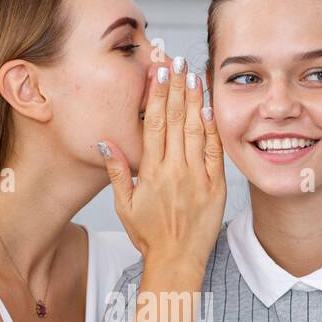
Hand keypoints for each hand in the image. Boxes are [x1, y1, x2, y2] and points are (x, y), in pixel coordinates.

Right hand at [98, 57, 225, 274]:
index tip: (158, 72)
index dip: (156, 95)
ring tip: (193, 74)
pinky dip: (211, 129)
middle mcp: (174, 170)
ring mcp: (197, 177)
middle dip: (176, 87)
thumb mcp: (124, 206)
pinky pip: (214, 151)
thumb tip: (105, 143)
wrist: (177, 261)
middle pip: (174, 120)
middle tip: (177, 60)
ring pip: (195, 130)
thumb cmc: (150, 236)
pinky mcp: (215, 186)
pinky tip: (208, 108)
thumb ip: (117, 172)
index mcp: (151, 173)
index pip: (153, 124)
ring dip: (194, 100)